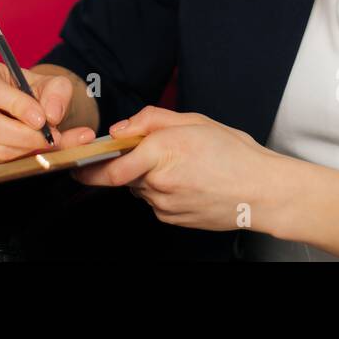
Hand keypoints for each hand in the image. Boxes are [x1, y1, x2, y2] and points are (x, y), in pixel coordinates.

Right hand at [0, 61, 96, 163]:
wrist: (39, 109)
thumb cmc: (39, 91)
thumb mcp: (54, 84)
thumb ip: (58, 94)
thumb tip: (52, 115)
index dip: (15, 104)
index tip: (40, 118)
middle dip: (22, 134)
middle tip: (49, 136)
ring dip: (26, 147)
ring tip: (48, 140)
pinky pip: (0, 159)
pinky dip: (24, 156)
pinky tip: (39, 147)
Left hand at [71, 106, 281, 232]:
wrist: (263, 192)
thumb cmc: (235, 153)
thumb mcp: (193, 121)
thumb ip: (151, 119)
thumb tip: (121, 128)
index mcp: (161, 152)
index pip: (110, 167)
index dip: (87, 167)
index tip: (75, 163)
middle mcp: (158, 183)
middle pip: (122, 174)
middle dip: (127, 162)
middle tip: (151, 151)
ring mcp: (164, 205)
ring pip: (138, 187)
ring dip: (146, 175)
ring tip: (181, 164)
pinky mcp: (171, 219)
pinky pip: (154, 200)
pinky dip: (160, 189)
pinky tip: (186, 180)